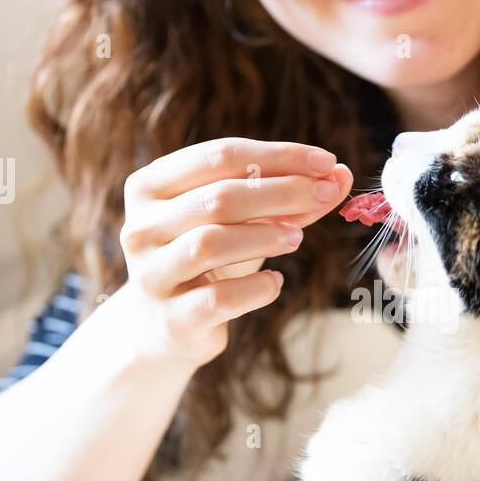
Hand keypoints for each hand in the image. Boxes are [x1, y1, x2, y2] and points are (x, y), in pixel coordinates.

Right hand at [117, 137, 351, 369]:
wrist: (165, 325)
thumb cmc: (206, 260)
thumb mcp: (240, 221)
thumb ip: (287, 197)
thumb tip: (340, 174)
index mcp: (150, 185)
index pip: (220, 155)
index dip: (278, 155)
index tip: (326, 161)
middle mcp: (140, 226)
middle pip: (217, 197)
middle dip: (281, 191)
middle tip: (326, 192)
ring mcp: (150, 274)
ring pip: (210, 244)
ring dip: (264, 236)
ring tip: (298, 237)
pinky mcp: (170, 318)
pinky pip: (219, 298)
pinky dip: (257, 288)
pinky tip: (276, 283)